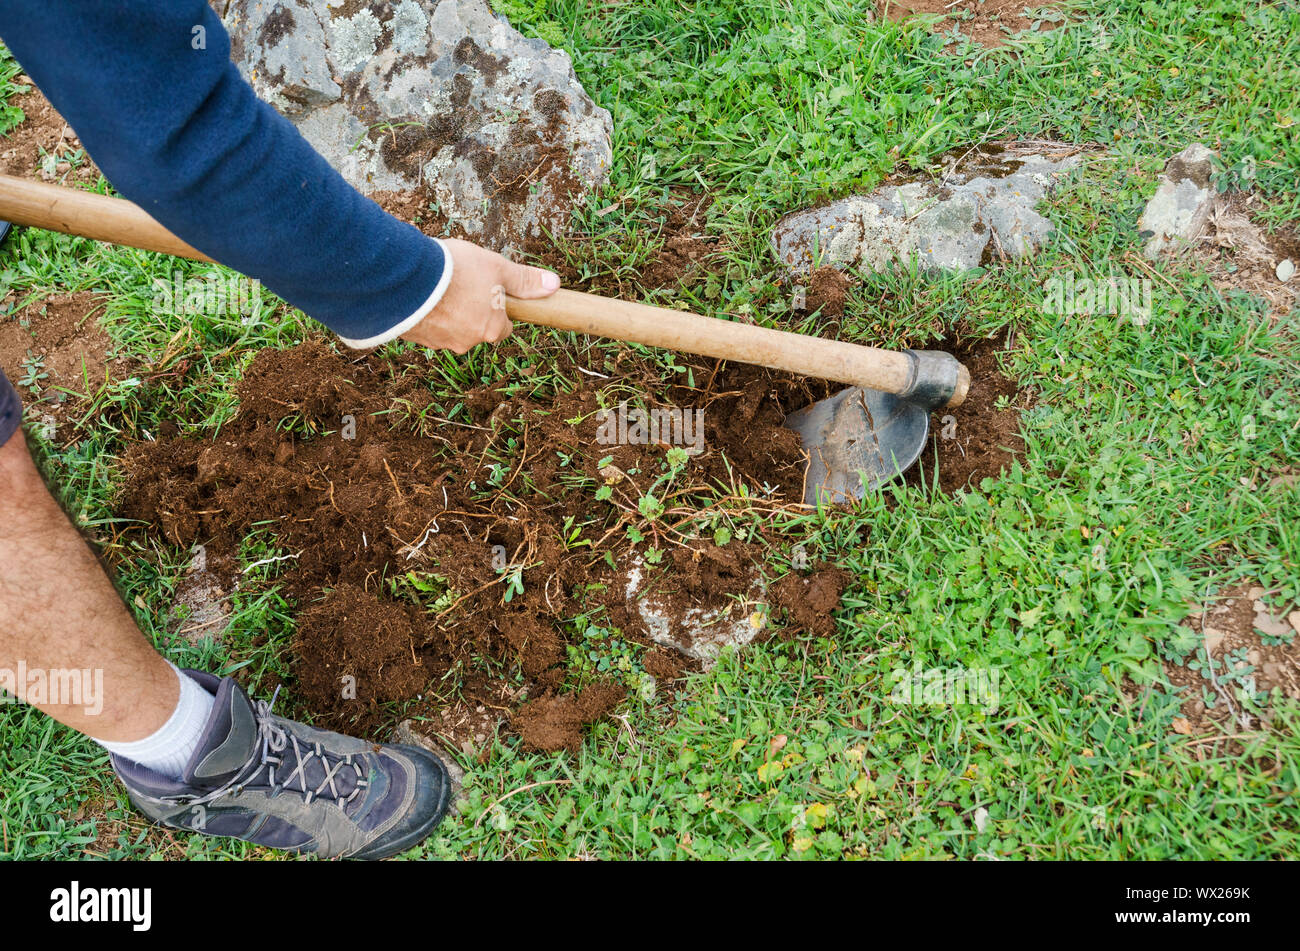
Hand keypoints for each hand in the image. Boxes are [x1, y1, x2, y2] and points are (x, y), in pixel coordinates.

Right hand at [400, 238, 559, 352]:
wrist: (406, 277)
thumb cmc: (456, 271)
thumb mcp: (497, 268)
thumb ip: (524, 280)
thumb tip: (553, 285)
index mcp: (491, 329)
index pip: (503, 328)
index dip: (498, 309)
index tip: (489, 293)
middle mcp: (466, 342)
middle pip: (475, 329)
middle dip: (471, 310)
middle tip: (461, 283)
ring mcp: (438, 343)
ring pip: (449, 328)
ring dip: (446, 312)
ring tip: (437, 285)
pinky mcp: (414, 338)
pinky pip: (425, 327)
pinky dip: (426, 313)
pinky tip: (420, 293)